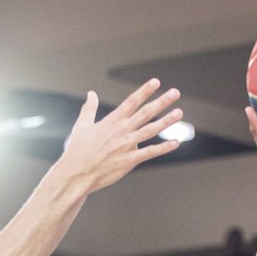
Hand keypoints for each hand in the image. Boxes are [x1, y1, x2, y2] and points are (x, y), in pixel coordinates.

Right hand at [55, 80, 183, 193]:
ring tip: (179, 113)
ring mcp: (127, 145)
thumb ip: (89, 108)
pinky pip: (150, 152)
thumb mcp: (81, 125)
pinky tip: (175, 142)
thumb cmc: (77, 150)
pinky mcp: (129, 161)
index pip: (131, 101)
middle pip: (145, 112)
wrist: (77, 173)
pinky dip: (163, 148)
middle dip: (161, 102)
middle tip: (175, 92)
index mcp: (111, 121)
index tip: (156, 82)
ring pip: (151, 130)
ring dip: (166, 121)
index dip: (145, 91)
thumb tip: (91, 94)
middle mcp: (121, 130)